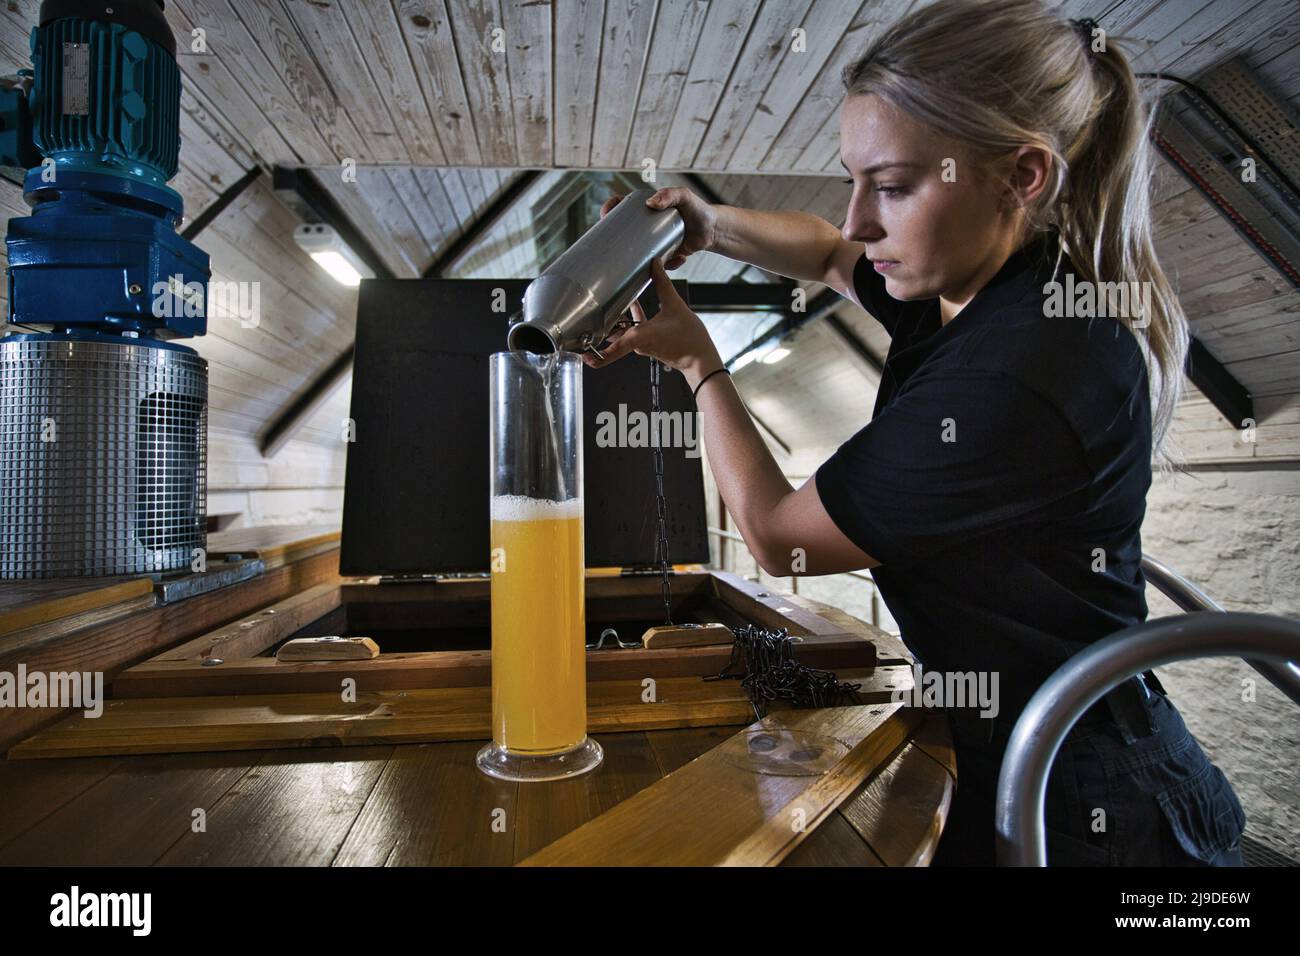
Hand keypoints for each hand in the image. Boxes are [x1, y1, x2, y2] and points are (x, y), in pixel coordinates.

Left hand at [581, 258, 722, 388]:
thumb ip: (662, 284)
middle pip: (612, 336)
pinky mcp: (648, 344)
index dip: (596, 354)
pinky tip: (632, 307)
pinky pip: (633, 332)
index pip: (612, 349)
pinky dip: (630, 320)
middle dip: (599, 328)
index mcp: (639, 337)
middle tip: (586, 319)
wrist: (701, 359)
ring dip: (615, 321)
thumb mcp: (675, 305)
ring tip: (607, 304)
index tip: (583, 355)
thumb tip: (655, 266)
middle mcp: (637, 344)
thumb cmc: (690, 340)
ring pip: (622, 333)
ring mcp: (642, 345)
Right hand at [599, 187, 717, 269]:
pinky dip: (665, 264)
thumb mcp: (684, 196)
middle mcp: (646, 226)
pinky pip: (655, 264)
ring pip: (637, 253)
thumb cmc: (698, 209)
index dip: (610, 209)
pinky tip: (678, 258)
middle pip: (623, 232)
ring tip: (652, 256)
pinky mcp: (662, 256)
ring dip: (637, 258)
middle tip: (616, 243)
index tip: (605, 215)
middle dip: (615, 239)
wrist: (713, 230)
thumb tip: (650, 203)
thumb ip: (669, 195)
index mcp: (647, 208)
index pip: (622, 205)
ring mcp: (653, 242)